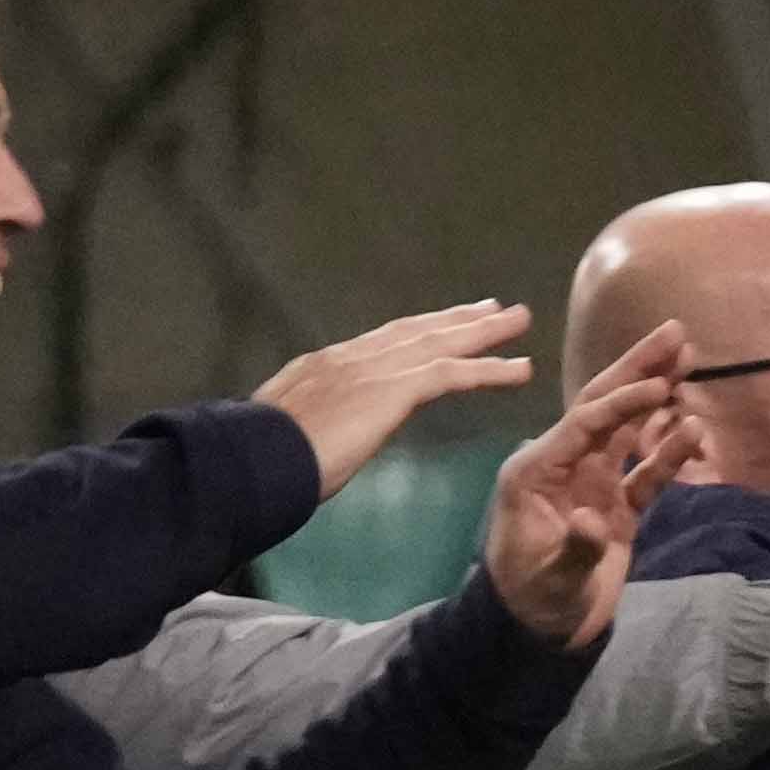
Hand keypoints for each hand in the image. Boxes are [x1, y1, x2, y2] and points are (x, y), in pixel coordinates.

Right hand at [256, 300, 543, 495]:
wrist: (248, 461)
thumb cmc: (260, 461)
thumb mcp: (286, 433)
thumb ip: (309, 424)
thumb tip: (313, 434)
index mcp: (324, 367)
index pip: (382, 342)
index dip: (418, 329)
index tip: (445, 322)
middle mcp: (349, 357)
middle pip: (415, 330)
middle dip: (456, 318)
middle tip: (494, 308)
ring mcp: (370, 370)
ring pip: (439, 342)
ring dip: (483, 332)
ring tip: (520, 322)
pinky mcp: (390, 390)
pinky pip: (451, 374)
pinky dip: (488, 370)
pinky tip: (519, 369)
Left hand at [475, 325, 690, 640]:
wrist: (539, 633)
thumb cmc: (532, 601)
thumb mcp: (549, 577)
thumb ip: (575, 546)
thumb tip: (595, 519)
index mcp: (536, 468)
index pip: (585, 421)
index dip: (624, 402)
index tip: (660, 386)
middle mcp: (563, 464)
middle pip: (605, 404)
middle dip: (639, 368)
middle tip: (676, 332)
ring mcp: (592, 483)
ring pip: (629, 429)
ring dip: (658, 397)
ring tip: (690, 361)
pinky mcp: (616, 507)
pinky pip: (647, 472)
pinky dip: (670, 453)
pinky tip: (695, 432)